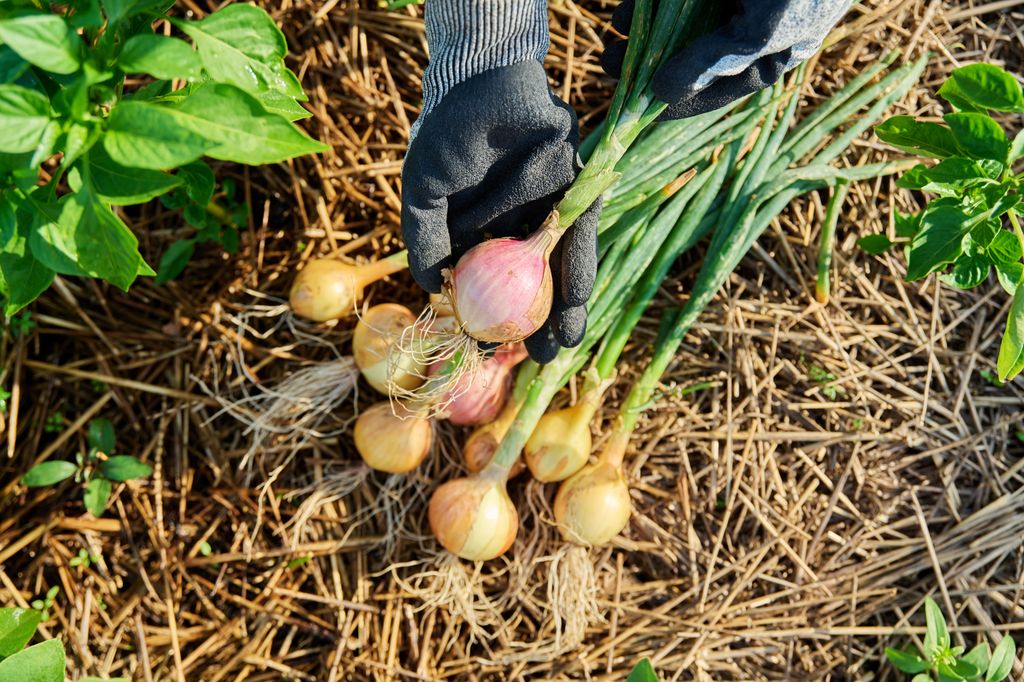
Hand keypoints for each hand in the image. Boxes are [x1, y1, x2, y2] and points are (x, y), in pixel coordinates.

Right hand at [402, 60, 599, 363]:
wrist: (485, 83)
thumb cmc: (448, 136)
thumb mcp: (424, 194)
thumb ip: (426, 240)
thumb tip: (430, 288)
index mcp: (477, 230)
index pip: (485, 285)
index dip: (489, 317)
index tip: (487, 347)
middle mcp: (513, 227)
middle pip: (527, 285)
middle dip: (534, 323)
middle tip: (536, 357)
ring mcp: (545, 212)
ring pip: (557, 270)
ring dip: (563, 309)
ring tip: (562, 345)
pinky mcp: (575, 195)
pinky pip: (580, 238)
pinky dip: (578, 270)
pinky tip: (576, 302)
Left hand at [601, 0, 851, 118]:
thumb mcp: (762, 32)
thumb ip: (715, 61)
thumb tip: (661, 94)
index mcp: (767, 55)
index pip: (714, 89)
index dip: (674, 102)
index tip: (634, 109)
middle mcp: (746, 27)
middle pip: (689, 54)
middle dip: (650, 60)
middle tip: (611, 63)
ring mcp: (732, 1)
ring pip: (680, 21)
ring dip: (647, 28)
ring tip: (618, 29)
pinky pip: (680, 2)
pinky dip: (655, 4)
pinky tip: (632, 10)